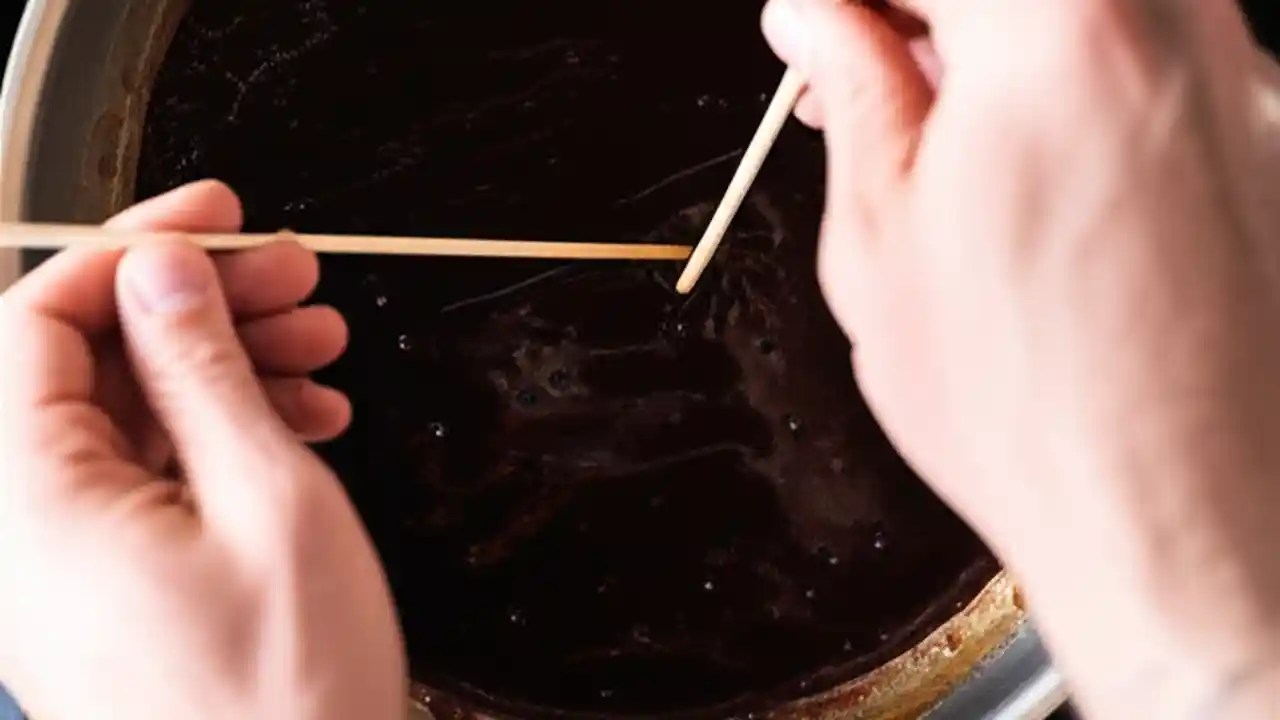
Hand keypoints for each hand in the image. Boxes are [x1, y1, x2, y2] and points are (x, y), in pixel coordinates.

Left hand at [0, 181, 405, 718]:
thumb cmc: (286, 696)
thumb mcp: (268, 501)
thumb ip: (202, 372)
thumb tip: (160, 274)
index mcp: (33, 503)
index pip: (43, 321)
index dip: (134, 249)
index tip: (217, 221)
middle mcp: (23, 532)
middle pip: (90, 363)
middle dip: (197, 307)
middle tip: (292, 282)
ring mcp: (61, 565)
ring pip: (128, 415)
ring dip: (222, 368)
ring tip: (318, 352)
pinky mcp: (104, 588)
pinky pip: (145, 477)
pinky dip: (218, 435)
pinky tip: (298, 422)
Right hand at [764, 0, 1279, 714]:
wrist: (1187, 526)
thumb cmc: (1028, 407)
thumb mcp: (879, 239)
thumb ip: (853, 92)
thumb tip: (816, 20)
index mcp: (1060, 29)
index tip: (813, 24)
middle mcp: (1177, 29)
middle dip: (919, 15)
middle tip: (853, 75)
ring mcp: (1246, 82)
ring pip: (1082, 13)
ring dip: (993, 48)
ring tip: (934, 138)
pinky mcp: (1271, 140)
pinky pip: (1148, 65)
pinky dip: (1069, 87)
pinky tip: (1023, 175)